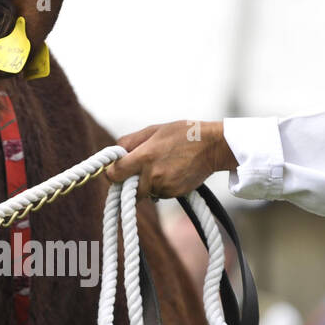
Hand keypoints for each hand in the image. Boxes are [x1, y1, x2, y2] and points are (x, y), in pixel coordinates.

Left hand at [105, 120, 236, 198]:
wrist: (213, 147)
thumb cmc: (182, 134)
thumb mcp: (153, 130)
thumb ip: (130, 142)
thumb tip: (115, 154)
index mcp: (144, 157)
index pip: (114, 174)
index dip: (112, 173)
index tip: (115, 170)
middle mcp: (152, 175)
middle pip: (127, 189)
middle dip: (128, 182)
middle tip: (136, 170)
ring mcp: (163, 187)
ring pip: (143, 192)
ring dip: (145, 184)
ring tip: (160, 166)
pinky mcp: (173, 194)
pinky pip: (157, 194)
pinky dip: (159, 187)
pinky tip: (171, 172)